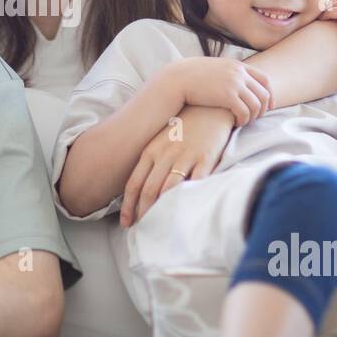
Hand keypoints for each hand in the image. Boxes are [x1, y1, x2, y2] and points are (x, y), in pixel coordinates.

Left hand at [121, 104, 233, 227]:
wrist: (210, 106)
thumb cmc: (185, 126)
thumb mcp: (162, 139)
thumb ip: (153, 161)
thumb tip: (142, 189)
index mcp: (151, 150)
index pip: (134, 183)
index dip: (128, 206)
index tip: (126, 223)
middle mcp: (165, 154)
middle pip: (149, 190)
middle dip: (144, 213)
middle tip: (143, 230)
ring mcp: (185, 156)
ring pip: (169, 190)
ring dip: (163, 211)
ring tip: (161, 227)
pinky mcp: (206, 158)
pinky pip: (196, 182)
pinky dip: (189, 199)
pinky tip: (185, 212)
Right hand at [166, 57, 271, 126]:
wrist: (177, 79)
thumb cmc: (191, 76)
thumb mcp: (213, 68)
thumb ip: (226, 72)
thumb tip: (232, 83)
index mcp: (237, 65)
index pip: (264, 79)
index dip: (269, 94)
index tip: (267, 106)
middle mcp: (239, 73)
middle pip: (264, 94)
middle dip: (262, 109)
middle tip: (255, 119)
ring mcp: (234, 84)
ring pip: (256, 105)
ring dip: (252, 117)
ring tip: (243, 122)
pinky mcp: (228, 96)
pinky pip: (245, 112)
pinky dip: (243, 120)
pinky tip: (236, 123)